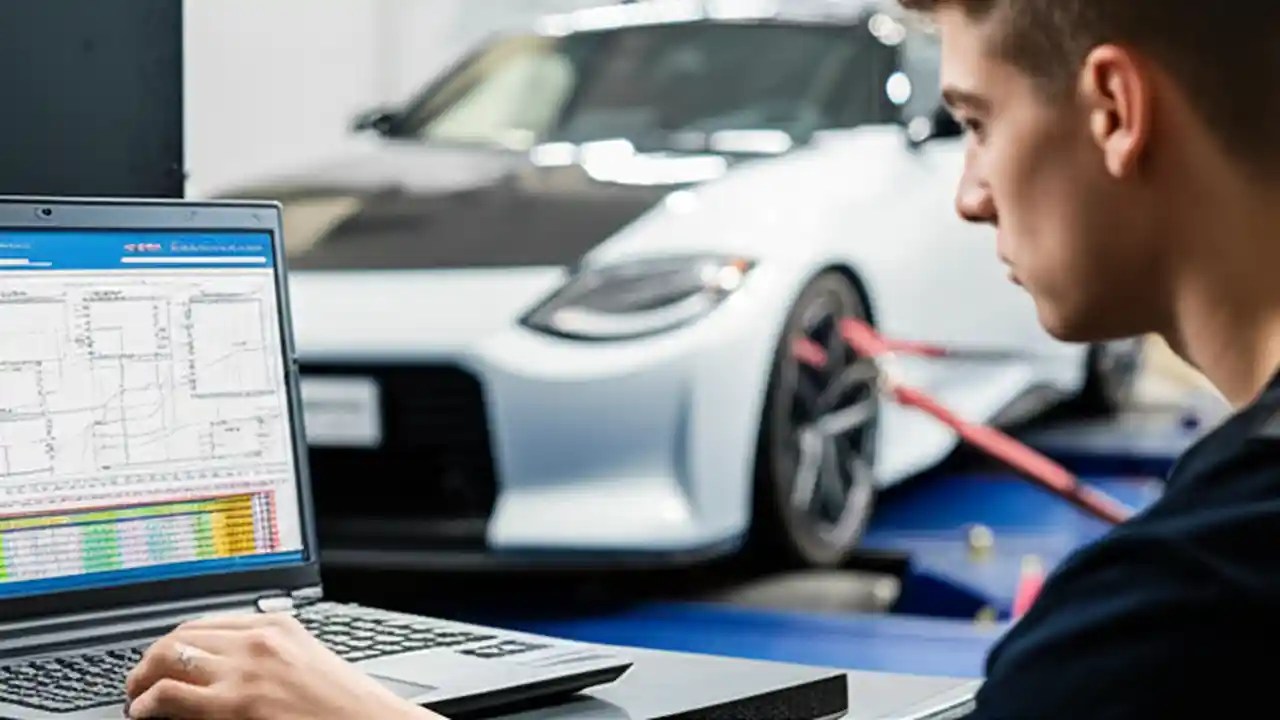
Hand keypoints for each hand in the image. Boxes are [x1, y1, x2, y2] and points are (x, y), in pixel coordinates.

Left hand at [124, 612, 445, 719]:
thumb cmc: (343, 704)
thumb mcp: (307, 661)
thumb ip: (270, 653)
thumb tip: (228, 663)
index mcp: (276, 626)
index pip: (204, 622)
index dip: (173, 642)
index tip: (164, 658)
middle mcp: (256, 642)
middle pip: (179, 637)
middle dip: (150, 660)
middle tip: (140, 681)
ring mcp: (243, 674)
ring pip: (167, 661)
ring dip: (142, 680)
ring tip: (138, 699)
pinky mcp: (233, 708)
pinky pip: (169, 697)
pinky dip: (147, 704)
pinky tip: (146, 713)